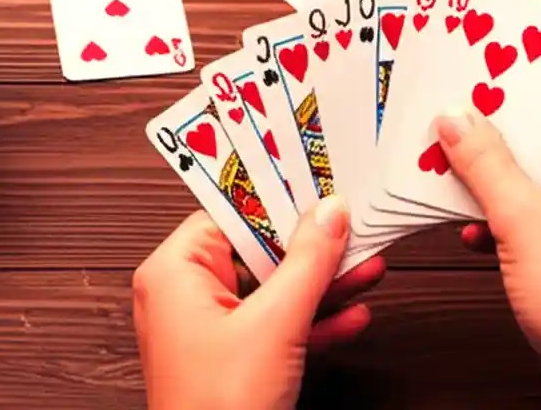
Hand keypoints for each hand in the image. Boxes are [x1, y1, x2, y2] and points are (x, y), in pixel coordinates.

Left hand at [133, 197, 384, 409]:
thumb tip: (329, 213)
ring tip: (367, 268)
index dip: (280, 196)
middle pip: (258, 248)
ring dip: (323, 283)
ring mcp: (207, 328)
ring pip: (273, 288)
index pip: (232, 211)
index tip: (320, 182)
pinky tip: (352, 315)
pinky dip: (312, 320)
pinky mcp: (231, 358)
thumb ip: (308, 261)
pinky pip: (274, 324)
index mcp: (174, 272)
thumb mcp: (276, 324)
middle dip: (313, 246)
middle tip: (354, 225)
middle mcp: (184, 295)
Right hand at [434, 95, 540, 408]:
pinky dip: (516, 222)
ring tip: (459, 192)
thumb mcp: (520, 221)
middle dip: (498, 154)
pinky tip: (480, 234)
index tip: (471, 104)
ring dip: (500, 191)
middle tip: (454, 146)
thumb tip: (460, 122)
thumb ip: (485, 164)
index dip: (513, 107)